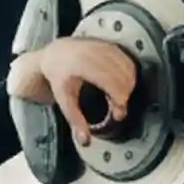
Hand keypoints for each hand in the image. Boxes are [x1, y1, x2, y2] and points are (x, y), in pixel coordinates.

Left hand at [9, 38, 136, 145]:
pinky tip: (121, 84)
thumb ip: (75, 120)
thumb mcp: (64, 100)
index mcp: (82, 65)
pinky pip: (128, 60)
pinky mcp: (109, 44)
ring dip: (128, 85)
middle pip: (123, 77)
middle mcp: (94, 52)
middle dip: (125, 96)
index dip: (119, 100)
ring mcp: (103, 46)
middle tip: (118, 108)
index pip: (111, 83)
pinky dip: (129, 74)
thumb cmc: (58, 76)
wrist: (55, 55)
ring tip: (117, 97)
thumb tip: (84, 139)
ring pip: (129, 68)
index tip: (118, 113)